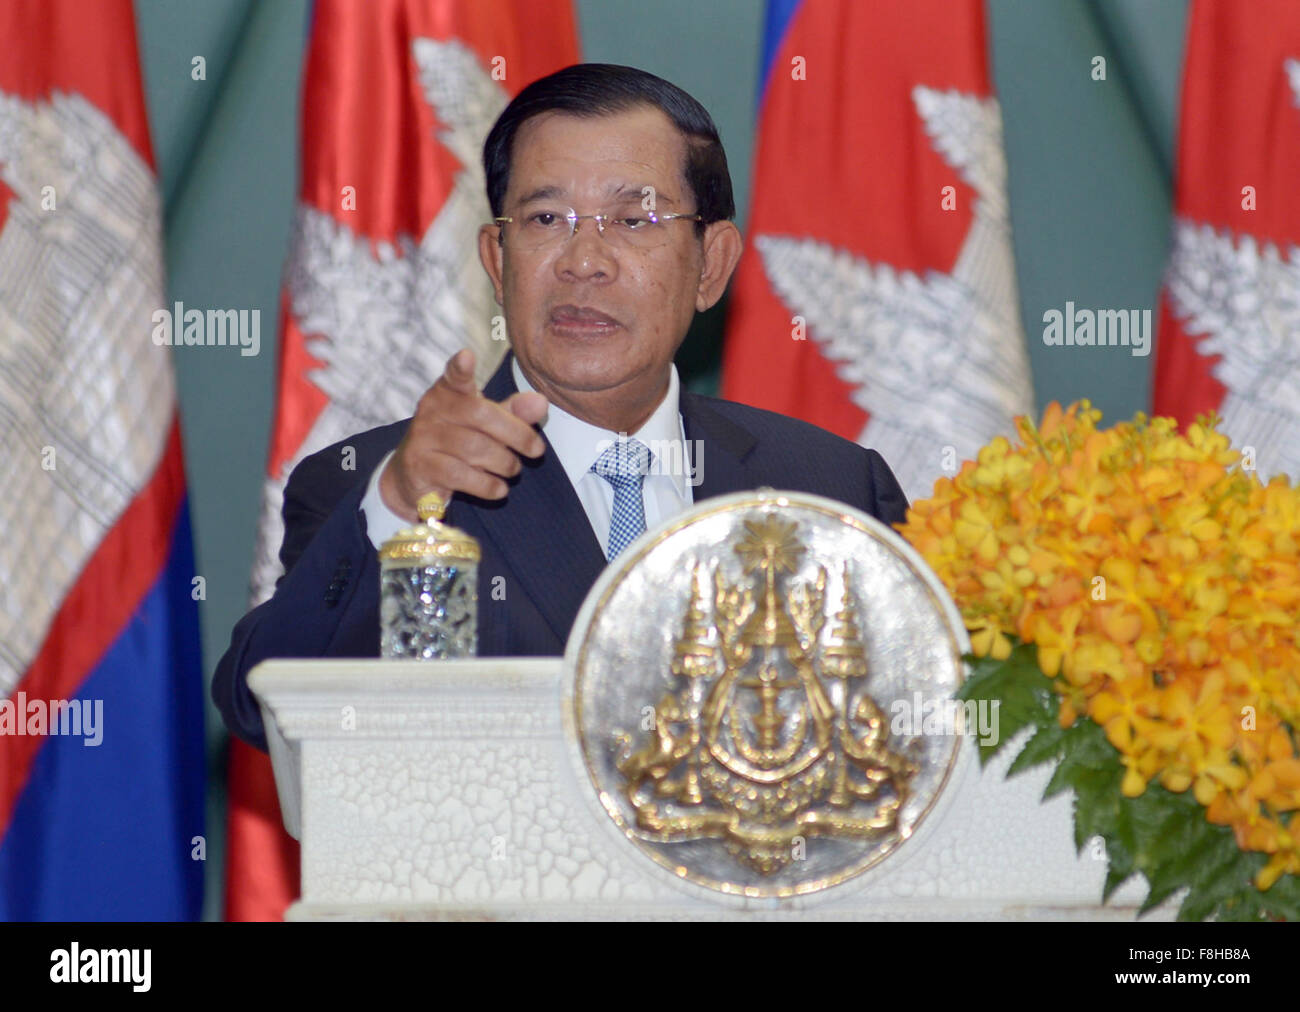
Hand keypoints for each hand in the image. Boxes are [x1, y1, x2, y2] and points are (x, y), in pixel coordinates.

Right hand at [379, 348, 547, 520]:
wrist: (414, 477)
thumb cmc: (457, 443)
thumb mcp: (485, 425)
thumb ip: (513, 412)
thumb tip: (541, 402)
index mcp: (447, 393)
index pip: (453, 376)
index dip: (460, 368)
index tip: (466, 357)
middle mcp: (431, 410)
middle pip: (481, 415)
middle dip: (517, 434)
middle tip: (536, 450)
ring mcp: (423, 438)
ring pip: (475, 449)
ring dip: (505, 463)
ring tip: (513, 469)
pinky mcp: (421, 467)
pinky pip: (463, 476)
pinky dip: (489, 485)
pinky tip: (499, 488)